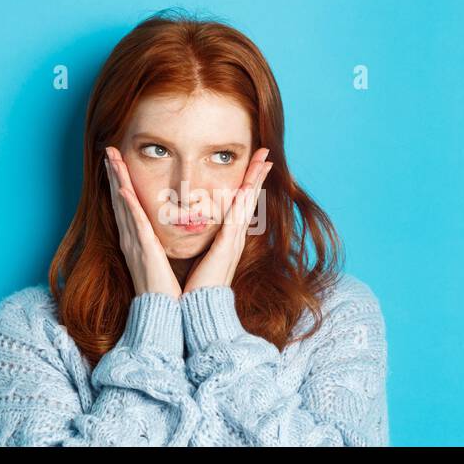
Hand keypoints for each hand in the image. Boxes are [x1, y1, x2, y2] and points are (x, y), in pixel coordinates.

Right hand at [103, 145, 182, 298]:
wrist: (164, 313)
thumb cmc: (166, 290)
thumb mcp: (161, 261)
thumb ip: (158, 245)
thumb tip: (160, 234)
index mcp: (138, 240)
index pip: (127, 206)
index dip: (121, 183)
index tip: (118, 164)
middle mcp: (132, 239)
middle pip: (120, 200)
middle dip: (114, 174)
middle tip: (109, 152)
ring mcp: (135, 244)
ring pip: (123, 205)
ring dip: (117, 181)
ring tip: (111, 160)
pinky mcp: (143, 251)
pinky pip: (135, 223)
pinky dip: (128, 206)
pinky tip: (123, 190)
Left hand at [182, 148, 272, 293]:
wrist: (200, 310)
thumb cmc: (198, 288)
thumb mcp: (201, 260)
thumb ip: (204, 246)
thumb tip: (203, 238)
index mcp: (228, 239)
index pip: (240, 205)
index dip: (248, 184)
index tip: (255, 165)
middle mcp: (235, 238)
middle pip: (249, 199)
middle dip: (257, 174)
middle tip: (265, 153)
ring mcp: (234, 241)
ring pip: (247, 203)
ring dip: (255, 179)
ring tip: (263, 159)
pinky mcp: (228, 247)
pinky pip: (237, 216)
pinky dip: (243, 198)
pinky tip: (247, 184)